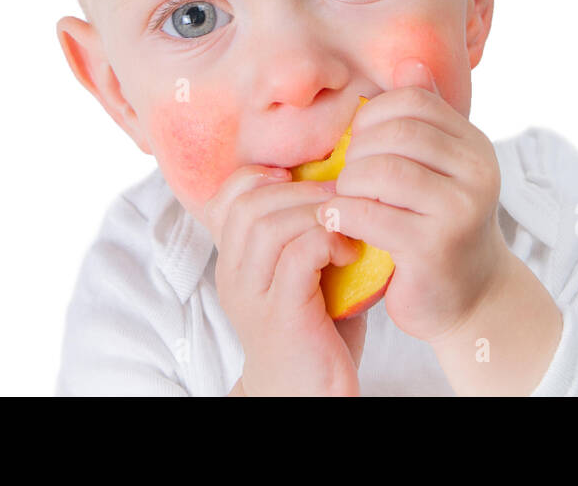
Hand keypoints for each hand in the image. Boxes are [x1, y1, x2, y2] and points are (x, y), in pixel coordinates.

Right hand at [204, 165, 368, 395]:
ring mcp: (253, 297)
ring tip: (346, 220)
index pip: (227, 198)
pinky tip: (350, 253)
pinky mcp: (281, 315)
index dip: (263, 176)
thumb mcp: (306, 277)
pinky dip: (328, 241)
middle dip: (298, 188)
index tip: (303, 179)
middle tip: (339, 194)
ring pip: (268, 224)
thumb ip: (308, 236)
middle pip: (247, 205)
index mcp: (235, 263)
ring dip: (315, 212)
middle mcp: (234, 277)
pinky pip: (297, 255)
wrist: (311, 400)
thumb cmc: (318, 337)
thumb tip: (343, 185)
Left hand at [320, 58, 510, 342]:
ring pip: (380, 171)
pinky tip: (337, 222)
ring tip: (345, 201)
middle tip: (347, 179)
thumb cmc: (438, 228)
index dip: (372, 116)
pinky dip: (342, 215)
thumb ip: (423, 120)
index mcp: (474, 145)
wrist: (468, 301)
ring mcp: (460, 209)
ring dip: (348, 185)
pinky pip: (370, 214)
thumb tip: (410, 61)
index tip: (357, 144)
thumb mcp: (435, 169)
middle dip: (356, 153)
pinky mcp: (435, 247)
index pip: (413, 101)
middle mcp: (477, 171)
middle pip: (394, 133)